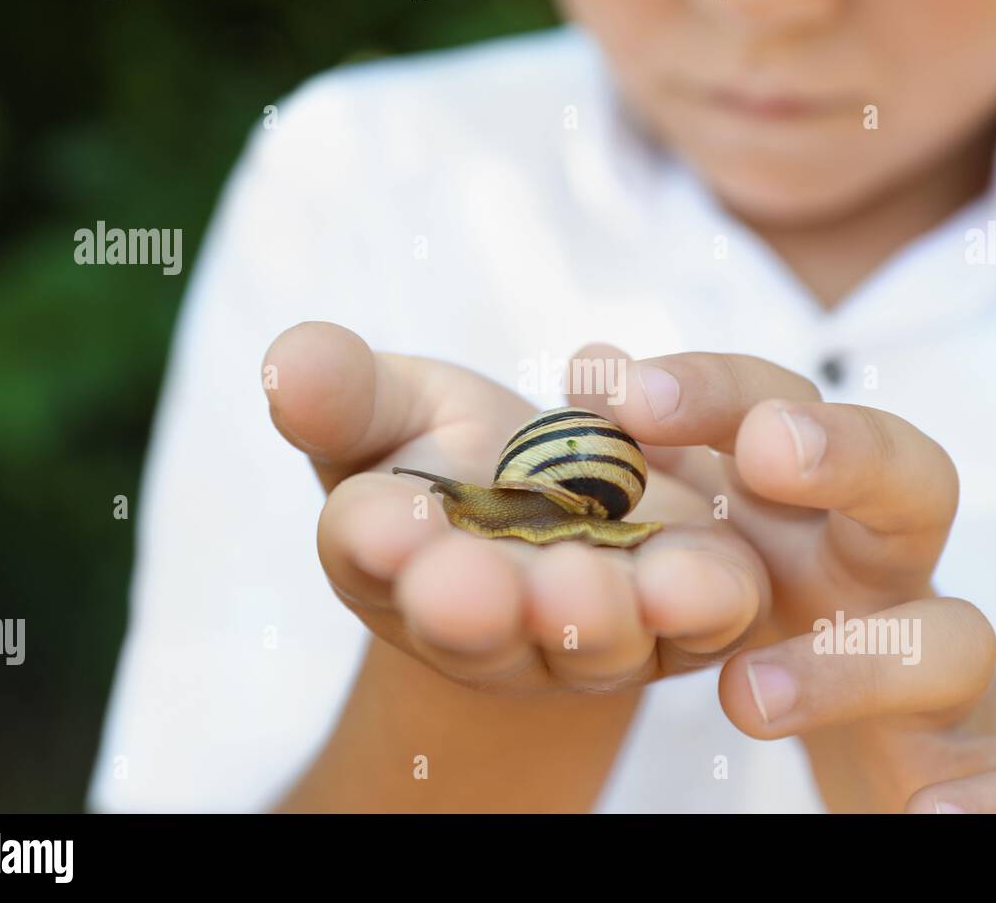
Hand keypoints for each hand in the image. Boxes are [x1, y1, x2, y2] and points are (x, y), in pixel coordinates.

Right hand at [261, 322, 770, 694]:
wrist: (570, 494)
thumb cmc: (460, 454)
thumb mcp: (394, 410)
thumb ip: (345, 394)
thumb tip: (289, 358)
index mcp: (401, 561)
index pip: (374, 551)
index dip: (378, 540)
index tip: (381, 522)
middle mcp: (496, 620)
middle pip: (483, 621)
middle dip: (476, 604)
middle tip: (470, 587)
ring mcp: (595, 631)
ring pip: (595, 636)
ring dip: (591, 618)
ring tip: (585, 590)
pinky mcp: (690, 615)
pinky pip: (700, 623)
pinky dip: (702, 608)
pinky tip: (706, 580)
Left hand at [572, 347, 995, 811]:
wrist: (894, 761)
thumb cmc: (790, 626)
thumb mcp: (710, 544)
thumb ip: (654, 467)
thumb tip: (588, 360)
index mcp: (813, 513)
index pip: (784, 415)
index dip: (714, 390)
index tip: (619, 390)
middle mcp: (887, 574)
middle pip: (910, 480)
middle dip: (849, 451)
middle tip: (770, 449)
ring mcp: (942, 670)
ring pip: (954, 639)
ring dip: (860, 665)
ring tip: (746, 698)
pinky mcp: (985, 770)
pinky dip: (994, 797)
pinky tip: (931, 820)